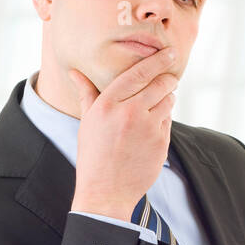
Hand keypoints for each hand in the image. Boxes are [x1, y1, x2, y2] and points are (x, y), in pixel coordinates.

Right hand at [67, 47, 177, 221]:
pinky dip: (164, 119)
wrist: (106, 192)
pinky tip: (152, 127)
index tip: (170, 53)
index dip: (158, 61)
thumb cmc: (93, 155)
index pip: (139, 73)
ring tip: (156, 105)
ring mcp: (148, 129)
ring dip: (167, 99)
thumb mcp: (87, 122)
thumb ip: (87, 93)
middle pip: (161, 84)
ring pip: (168, 101)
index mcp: (109, 104)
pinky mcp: (161, 144)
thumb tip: (75, 71)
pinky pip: (169, 121)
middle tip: (169, 77)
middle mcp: (130, 113)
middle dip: (167, 79)